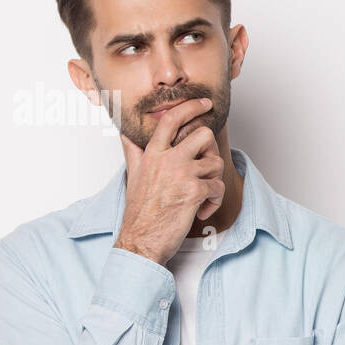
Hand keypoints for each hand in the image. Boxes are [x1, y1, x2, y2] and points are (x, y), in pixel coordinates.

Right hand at [114, 98, 225, 264]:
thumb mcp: (133, 175)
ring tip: (202, 196)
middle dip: (211, 151)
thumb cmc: (140, 211)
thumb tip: (126, 133)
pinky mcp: (194, 192)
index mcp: (152, 154)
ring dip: (214, 182)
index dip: (190, 107)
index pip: (171, 120)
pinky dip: (215, 202)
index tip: (205, 103)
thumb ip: (133, 151)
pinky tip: (202, 211)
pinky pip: (218, 187)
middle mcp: (167, 160)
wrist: (141, 241)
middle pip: (204, 135)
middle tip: (205, 168)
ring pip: (216, 163)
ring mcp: (181, 175)